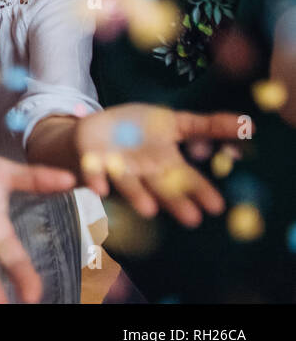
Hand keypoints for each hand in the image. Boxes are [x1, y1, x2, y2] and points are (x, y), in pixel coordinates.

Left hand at [74, 104, 240, 226]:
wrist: (92, 131)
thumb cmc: (137, 130)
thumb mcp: (173, 122)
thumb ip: (206, 126)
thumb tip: (248, 124)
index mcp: (165, 164)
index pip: (187, 179)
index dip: (200, 191)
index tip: (217, 206)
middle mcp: (144, 173)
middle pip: (160, 188)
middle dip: (174, 202)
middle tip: (191, 218)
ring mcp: (117, 170)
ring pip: (129, 184)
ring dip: (137, 196)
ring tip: (148, 209)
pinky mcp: (92, 163)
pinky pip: (93, 173)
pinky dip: (95, 180)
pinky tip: (98, 189)